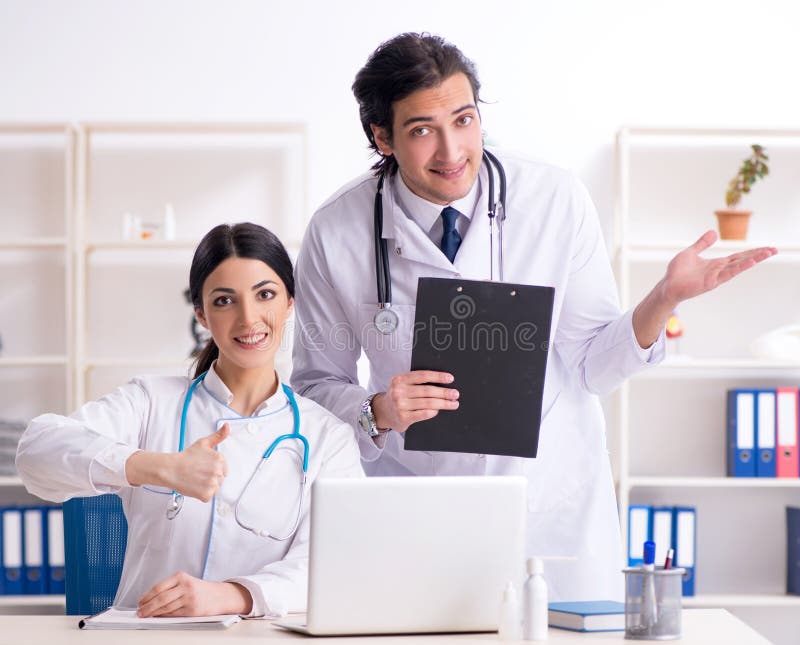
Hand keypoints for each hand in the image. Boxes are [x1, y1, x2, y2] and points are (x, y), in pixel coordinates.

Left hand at [137, 571, 251, 616]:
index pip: (158, 587)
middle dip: (147, 607)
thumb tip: (149, 601)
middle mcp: (185, 586)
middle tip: (139, 612)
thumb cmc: (200, 590)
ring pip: (166, 608)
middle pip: (160, 598)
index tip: (140, 603)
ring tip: (146, 616)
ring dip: (153, 613)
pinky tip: (158, 617)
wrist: (220, 595)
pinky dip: (164, 617)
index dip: (147, 597)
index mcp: (181, 576)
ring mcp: (189, 598)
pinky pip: (174, 614)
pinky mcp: (192, 610)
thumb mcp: (186, 582)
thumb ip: (170, 588)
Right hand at [165, 424, 229, 501]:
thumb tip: (227, 426)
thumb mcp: (204, 443)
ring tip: (196, 479)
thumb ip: (218, 436)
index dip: (213, 468)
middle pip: (220, 479)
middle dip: (210, 477)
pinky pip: (208, 496)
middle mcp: (218, 471)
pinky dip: (202, 494)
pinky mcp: (206, 494)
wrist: (171, 469)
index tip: (204, 467)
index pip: (224, 469)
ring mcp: (213, 484)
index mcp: (220, 459)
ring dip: (207, 486)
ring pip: (215, 488)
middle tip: (198, 473)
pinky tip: (194, 486)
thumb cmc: (186, 457)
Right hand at [372, 370, 458, 432]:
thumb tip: (442, 383)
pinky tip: (438, 410)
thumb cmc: (398, 396)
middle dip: (444, 392)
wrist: (382, 412)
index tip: (450, 378)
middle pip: (427, 391)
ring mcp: (400, 405)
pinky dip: (433, 412)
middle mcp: (399, 391)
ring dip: (443, 403)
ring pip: (427, 403)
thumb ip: (416, 382)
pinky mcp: (403, 417)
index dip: (438, 376)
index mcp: (400, 379)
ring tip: (453, 404)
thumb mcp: (402, 385)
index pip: (423, 376)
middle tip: (455, 394)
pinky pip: (423, 414)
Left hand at [660, 230, 776, 305]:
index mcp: (716, 264)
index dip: (752, 252)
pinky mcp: (711, 282)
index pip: (738, 257)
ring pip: (739, 266)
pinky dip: (739, 268)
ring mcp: (716, 277)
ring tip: (768, 253)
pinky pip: (728, 274)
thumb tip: (714, 232)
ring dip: (753, 260)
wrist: (668, 285)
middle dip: (758, 255)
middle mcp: (719, 270)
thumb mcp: (691, 252)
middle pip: (743, 261)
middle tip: (774, 250)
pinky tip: (749, 263)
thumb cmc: (678, 272)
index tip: (767, 248)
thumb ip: (702, 243)